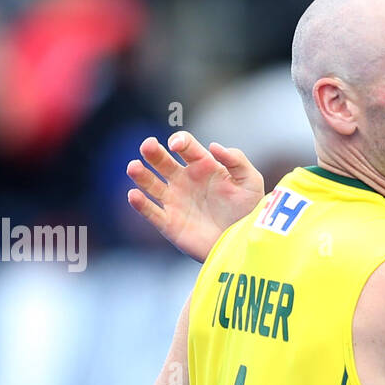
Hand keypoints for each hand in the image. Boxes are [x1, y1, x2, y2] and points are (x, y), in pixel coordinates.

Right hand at [127, 131, 265, 261]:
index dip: (179, 141)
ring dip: (140, 175)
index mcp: (203, 165)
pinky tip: (134, 195)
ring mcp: (175, 201)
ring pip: (151, 183)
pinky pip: (151, 212)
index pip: (185, 146)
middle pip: (162, 161)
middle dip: (153, 152)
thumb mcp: (251, 182)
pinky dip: (140, 204)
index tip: (177, 145)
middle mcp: (184, 180)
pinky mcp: (169, 223)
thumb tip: (214, 146)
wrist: (242, 243)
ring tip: (133, 167)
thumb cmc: (247, 211)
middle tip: (148, 147)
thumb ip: (237, 160)